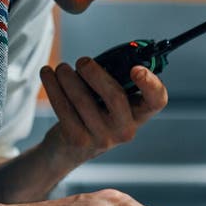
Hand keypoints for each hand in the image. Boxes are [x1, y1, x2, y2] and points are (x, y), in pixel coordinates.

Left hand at [39, 57, 167, 167]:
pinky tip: (48, 74)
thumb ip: (113, 78)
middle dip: (96, 74)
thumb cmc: (94, 112)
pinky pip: (64, 108)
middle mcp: (126, 129)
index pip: (157, 100)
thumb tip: (100, 58)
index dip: (151, 84)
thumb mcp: (109, 98)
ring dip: (68, 78)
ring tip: (61, 68)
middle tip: (82, 61)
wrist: (70, 148)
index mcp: (139, 113)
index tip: (136, 69)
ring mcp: (103, 138)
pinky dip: (53, 87)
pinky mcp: (79, 140)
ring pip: (84, 100)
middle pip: (116, 96)